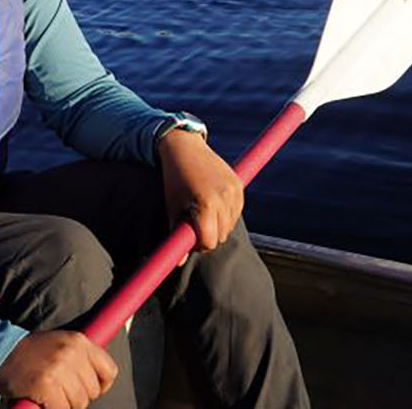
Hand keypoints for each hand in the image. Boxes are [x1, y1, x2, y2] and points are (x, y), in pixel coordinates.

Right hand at [0, 330, 116, 408]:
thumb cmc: (28, 352)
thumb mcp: (60, 344)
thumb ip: (80, 358)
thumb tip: (98, 383)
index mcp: (79, 341)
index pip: (109, 370)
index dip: (101, 385)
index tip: (88, 388)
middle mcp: (71, 353)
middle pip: (92, 391)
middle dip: (78, 397)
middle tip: (60, 391)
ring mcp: (59, 369)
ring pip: (78, 403)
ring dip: (64, 405)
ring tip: (49, 394)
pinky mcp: (46, 385)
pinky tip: (41, 400)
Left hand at [157, 129, 242, 253]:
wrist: (185, 148)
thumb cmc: (174, 180)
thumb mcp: (172, 207)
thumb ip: (177, 236)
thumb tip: (179, 263)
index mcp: (205, 204)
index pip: (209, 242)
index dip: (198, 243)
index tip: (189, 236)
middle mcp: (223, 197)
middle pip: (220, 236)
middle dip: (208, 235)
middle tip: (193, 222)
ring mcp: (234, 191)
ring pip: (229, 225)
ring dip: (217, 225)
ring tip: (201, 208)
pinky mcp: (239, 186)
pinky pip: (235, 212)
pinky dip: (225, 213)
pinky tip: (212, 201)